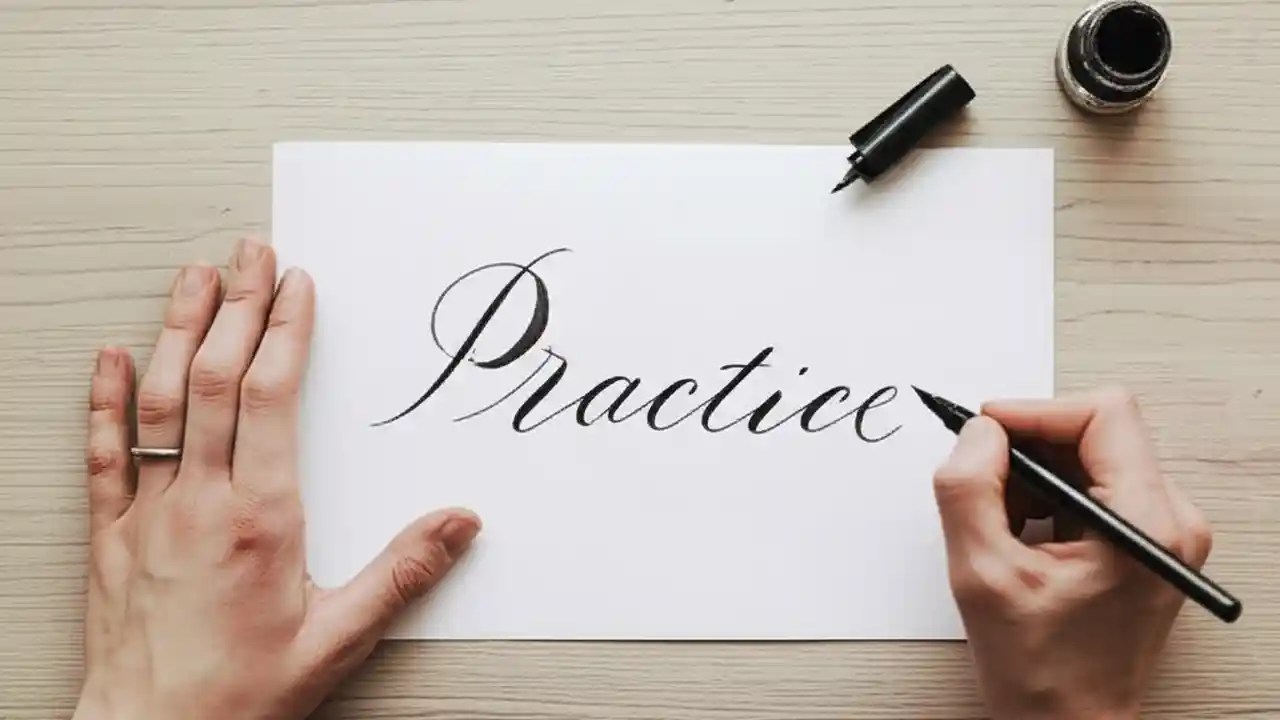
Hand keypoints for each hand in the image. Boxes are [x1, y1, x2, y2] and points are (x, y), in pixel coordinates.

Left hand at [74, 240, 481, 719]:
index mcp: (261, 517)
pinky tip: (111, 355)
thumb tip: (459, 522)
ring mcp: (147, 512)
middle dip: (234, 306)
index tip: (295, 287)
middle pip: (213, 379)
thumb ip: (402, 574)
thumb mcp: (339, 639)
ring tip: (193, 278)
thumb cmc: (240, 694)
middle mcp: (199, 502)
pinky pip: (103, 452)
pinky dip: (104, 398)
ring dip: (175, 330)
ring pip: (158, 401)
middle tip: (249, 253)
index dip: (283, 333)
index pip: (269, 398)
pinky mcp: (110, 534)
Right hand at [932, 388, 1212, 719]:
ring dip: (1034, 477)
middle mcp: (1170, 521)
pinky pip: (1093, 486)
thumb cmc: (1042, 672)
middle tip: (984, 487)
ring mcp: (1162, 532)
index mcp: (1146, 524)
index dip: (1033, 413)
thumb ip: (969, 490)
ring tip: (1002, 526)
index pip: (1101, 415)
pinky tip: (1021, 538)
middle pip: (1095, 432)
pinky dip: (1046, 498)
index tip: (986, 430)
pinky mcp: (1145, 542)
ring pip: (1090, 457)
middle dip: (1027, 450)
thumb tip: (976, 432)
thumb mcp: (982, 575)